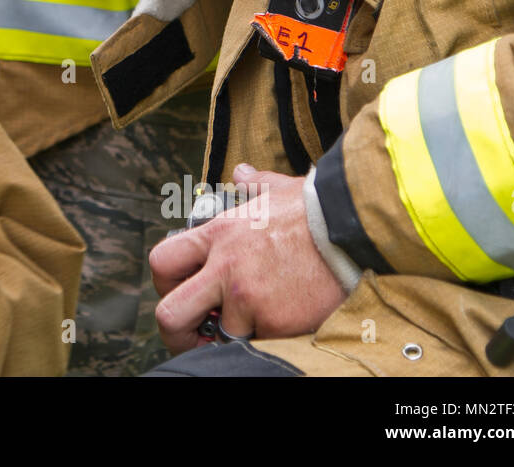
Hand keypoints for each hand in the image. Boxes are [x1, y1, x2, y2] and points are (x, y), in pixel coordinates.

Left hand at [148, 164, 345, 353]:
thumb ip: (252, 186)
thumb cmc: (315, 210)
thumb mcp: (275, 190)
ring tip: (267, 312)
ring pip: (224, 332)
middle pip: (170, 314)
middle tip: (197, 335)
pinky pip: (260, 340)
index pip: (161, 263)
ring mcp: (245, 296)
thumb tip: (242, 173)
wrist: (352, 227)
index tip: (181, 292)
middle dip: (178, 333)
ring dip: (242, 329)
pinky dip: (272, 334)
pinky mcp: (273, 320)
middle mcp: (223, 266)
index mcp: (216, 234)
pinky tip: (290, 314)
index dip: (164, 284)